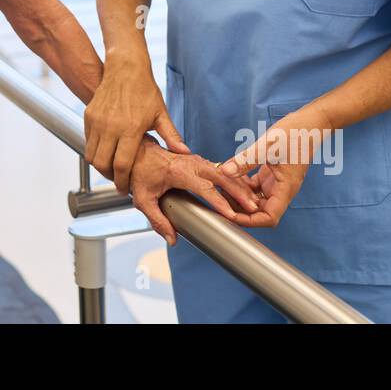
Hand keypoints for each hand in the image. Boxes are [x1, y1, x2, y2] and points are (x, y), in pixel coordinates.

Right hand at [85, 54, 190, 193]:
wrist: (125, 68)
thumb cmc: (144, 90)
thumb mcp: (160, 113)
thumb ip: (171, 136)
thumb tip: (185, 153)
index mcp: (130, 129)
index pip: (121, 165)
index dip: (122, 181)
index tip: (125, 189)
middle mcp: (110, 126)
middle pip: (102, 164)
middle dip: (109, 177)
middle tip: (118, 181)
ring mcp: (97, 121)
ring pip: (91, 154)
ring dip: (100, 165)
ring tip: (111, 168)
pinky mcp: (89, 116)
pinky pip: (87, 140)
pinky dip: (94, 150)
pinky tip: (105, 150)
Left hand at [128, 138, 265, 244]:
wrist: (137, 151)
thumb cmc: (139, 172)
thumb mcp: (143, 199)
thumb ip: (157, 219)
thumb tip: (172, 238)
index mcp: (178, 170)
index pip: (205, 187)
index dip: (219, 202)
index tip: (231, 214)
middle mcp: (191, 162)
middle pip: (221, 177)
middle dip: (238, 192)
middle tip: (253, 207)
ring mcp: (196, 160)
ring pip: (224, 172)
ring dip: (239, 186)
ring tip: (253, 201)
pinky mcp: (199, 161)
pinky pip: (220, 170)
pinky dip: (233, 180)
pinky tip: (243, 191)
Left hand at [219, 107, 333, 227]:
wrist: (310, 122)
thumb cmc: (295, 133)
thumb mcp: (266, 146)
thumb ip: (245, 160)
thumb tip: (224, 171)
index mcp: (285, 188)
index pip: (269, 217)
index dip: (250, 220)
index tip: (232, 215)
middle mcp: (282, 189)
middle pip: (260, 211)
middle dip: (241, 209)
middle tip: (221, 200)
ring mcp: (277, 182)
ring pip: (256, 198)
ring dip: (240, 195)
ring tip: (222, 187)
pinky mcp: (273, 173)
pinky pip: (256, 185)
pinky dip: (243, 183)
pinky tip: (231, 174)